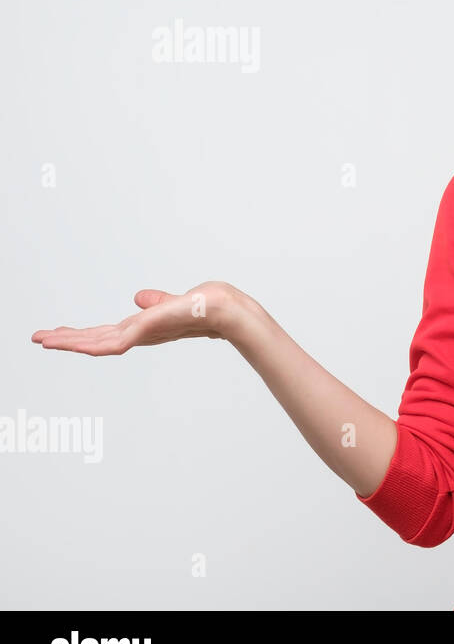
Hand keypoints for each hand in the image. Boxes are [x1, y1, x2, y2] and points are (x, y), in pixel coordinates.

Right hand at [31, 281, 236, 355]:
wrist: (225, 309)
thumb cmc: (208, 306)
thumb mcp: (174, 302)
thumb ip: (156, 303)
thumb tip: (139, 298)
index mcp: (144, 328)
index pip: (106, 333)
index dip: (82, 334)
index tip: (58, 334)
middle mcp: (141, 334)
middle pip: (96, 339)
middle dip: (67, 340)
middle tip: (38, 339)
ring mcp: (143, 334)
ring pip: (98, 343)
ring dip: (70, 342)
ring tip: (43, 340)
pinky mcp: (147, 332)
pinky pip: (114, 343)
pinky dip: (93, 345)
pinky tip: (75, 345)